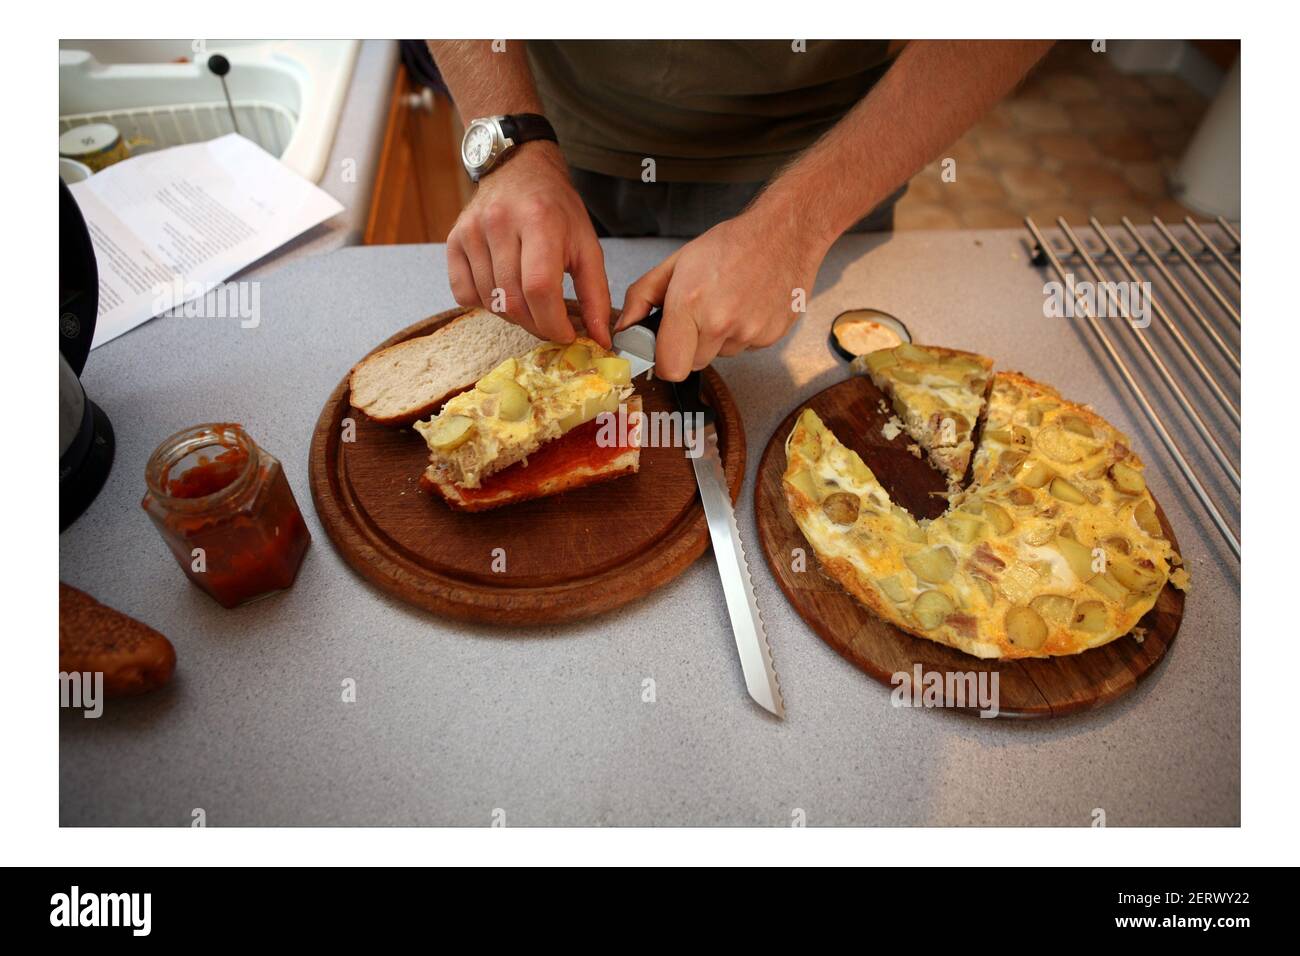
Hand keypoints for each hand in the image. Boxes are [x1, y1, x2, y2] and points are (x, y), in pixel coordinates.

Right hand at [446, 142, 611, 347]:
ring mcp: (472, 231)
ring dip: (513, 316)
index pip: (540, 289)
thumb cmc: (556, 209)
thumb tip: (600, 339)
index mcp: (540, 221)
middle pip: (513, 300)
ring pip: (489, 301)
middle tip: (550, 324)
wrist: (520, 169)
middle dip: (536, 325)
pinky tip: (503, 291)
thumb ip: (596, 293)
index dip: (553, 323)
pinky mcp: (454, 240)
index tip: (566, 334)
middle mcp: (500, 223)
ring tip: (530, 304)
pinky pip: (463, 294)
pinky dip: (484, 304)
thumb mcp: (587, 245)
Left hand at [616, 207, 827, 380]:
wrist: (784, 234)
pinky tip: (747, 305)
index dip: (664, 360)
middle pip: (693, 364)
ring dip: (719, 338)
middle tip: (700, 314)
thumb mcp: (676, 263)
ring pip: (720, 355)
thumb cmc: (730, 245)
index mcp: (691, 303)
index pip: (670, 368)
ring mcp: (750, 332)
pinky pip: (745, 348)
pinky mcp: (771, 337)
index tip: (665, 347)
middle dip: (690, 346)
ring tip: (727, 303)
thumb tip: (623, 328)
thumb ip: (642, 297)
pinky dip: (742, 333)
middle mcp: (721, 322)